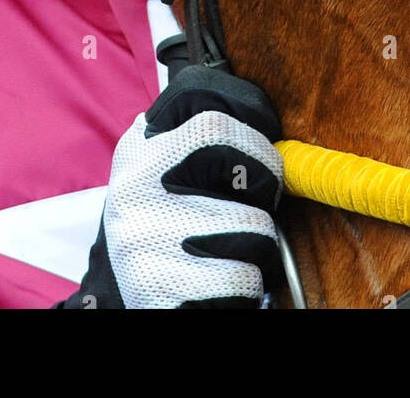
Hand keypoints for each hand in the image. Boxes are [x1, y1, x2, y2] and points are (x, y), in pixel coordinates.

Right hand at [60, 65, 284, 308]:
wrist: (132, 296)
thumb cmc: (170, 226)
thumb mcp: (170, 173)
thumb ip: (205, 142)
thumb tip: (277, 133)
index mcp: (140, 147)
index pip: (209, 114)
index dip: (253, 133)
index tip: (261, 157)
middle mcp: (134, 184)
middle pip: (235, 156)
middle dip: (266, 182)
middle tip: (262, 204)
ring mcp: (142, 234)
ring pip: (253, 225)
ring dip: (260, 246)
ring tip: (233, 251)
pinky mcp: (157, 286)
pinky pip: (242, 276)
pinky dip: (247, 286)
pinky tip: (222, 282)